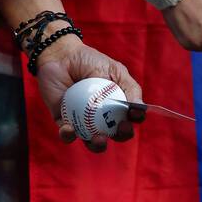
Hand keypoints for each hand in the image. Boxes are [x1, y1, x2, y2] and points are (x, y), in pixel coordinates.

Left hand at [34, 36, 143, 152]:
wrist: (60, 55)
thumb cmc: (90, 61)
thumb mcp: (115, 70)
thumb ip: (130, 88)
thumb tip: (140, 108)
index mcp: (117, 106)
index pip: (129, 120)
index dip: (133, 122)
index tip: (132, 116)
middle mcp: (102, 117)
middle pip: (115, 135)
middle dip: (120, 136)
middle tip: (119, 128)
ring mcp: (83, 121)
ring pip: (92, 142)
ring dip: (98, 145)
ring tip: (98, 139)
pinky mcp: (64, 121)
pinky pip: (67, 135)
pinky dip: (69, 135)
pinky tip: (70, 128)